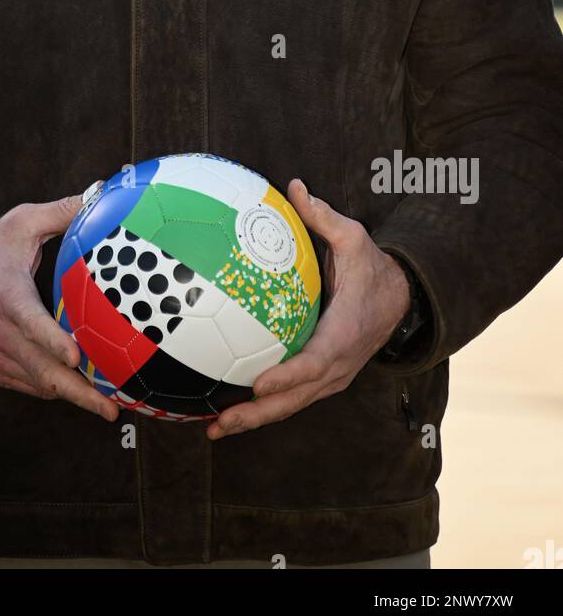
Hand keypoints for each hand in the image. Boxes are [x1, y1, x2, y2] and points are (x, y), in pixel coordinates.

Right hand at [0, 192, 118, 423]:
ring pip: (38, 384)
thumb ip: (61, 212)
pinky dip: (56, 391)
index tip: (76, 356)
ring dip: (72, 397)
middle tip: (113, 407)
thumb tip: (101, 193)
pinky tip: (86, 394)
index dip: (51, 341)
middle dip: (77, 392)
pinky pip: (30, 387)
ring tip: (111, 406)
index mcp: (6, 295)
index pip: (28, 322)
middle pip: (39, 370)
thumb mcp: (22, 221)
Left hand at [207, 178, 410, 440]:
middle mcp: (338, 365)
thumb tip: (296, 186)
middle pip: (296, 398)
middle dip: (258, 414)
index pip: (315, 362)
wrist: (402, 300)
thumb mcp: (354, 238)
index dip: (287, 376)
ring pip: (291, 406)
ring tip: (213, 430)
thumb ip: (324, 217)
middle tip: (219, 424)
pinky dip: (263, 409)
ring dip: (254, 420)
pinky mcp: (323, 380)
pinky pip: (292, 399)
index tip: (257, 383)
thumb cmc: (372, 267)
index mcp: (344, 333)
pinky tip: (228, 413)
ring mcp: (331, 377)